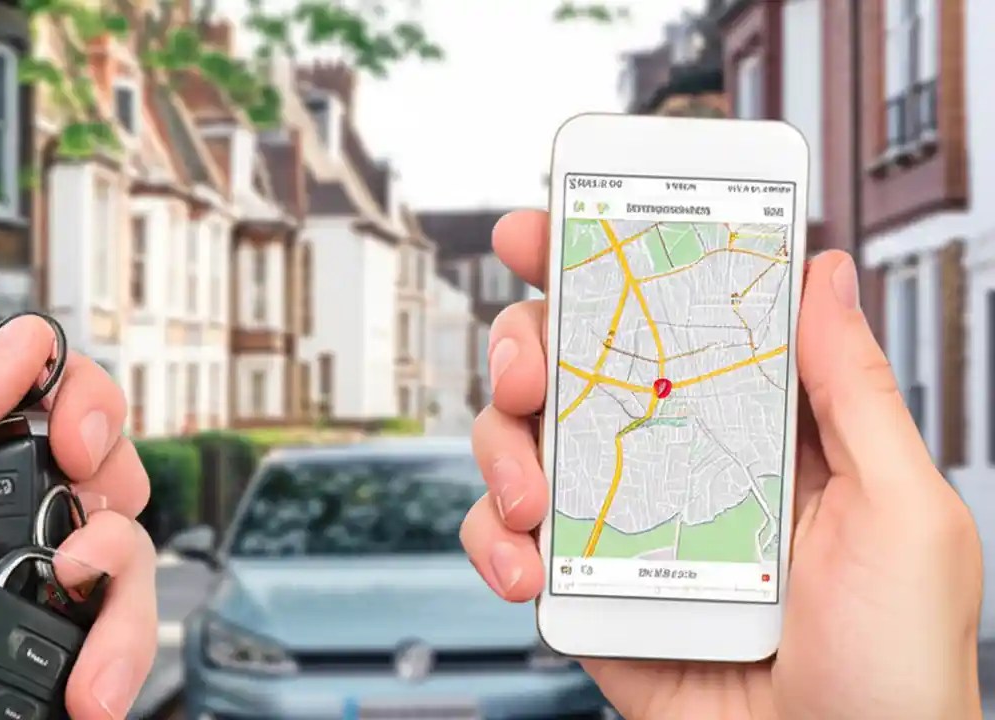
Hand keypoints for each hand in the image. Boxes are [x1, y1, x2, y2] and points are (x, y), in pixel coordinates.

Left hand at [0, 316, 155, 718]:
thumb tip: (21, 340)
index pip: (29, 396)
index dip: (75, 403)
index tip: (76, 445)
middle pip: (97, 465)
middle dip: (110, 497)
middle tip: (77, 543)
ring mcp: (25, 599)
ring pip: (125, 550)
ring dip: (120, 595)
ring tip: (77, 648)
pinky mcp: (58, 661)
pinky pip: (129, 630)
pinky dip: (123, 657)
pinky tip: (85, 692)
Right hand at [461, 211, 983, 718]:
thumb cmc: (898, 663)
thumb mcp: (903, 510)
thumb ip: (853, 389)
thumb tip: (822, 274)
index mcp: (753, 427)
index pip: (672, 318)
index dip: (605, 264)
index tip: (550, 227)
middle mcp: (676, 460)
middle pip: (572, 366)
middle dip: (524, 347)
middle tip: (525, 370)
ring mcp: (620, 522)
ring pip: (522, 442)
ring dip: (501, 451)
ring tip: (531, 499)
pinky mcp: (582, 587)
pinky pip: (507, 538)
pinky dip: (494, 542)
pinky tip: (528, 566)